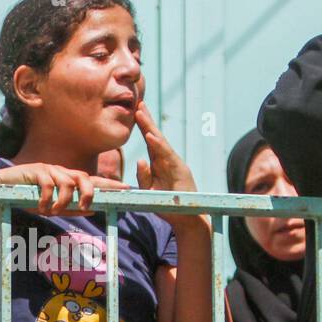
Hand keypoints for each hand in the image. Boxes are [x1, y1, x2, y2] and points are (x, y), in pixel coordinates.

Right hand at [0, 162, 128, 215]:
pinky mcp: (35, 170)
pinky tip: (41, 207)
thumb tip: (92, 210)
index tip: (126, 189)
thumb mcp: (51, 207)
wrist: (0, 188)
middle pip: (84, 177)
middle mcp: (61, 172)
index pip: (92, 181)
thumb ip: (70, 208)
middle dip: (89, 193)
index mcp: (67, 179)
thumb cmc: (26, 198)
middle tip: (84, 207)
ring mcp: (49, 170)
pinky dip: (48, 198)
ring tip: (54, 212)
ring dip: (64, 201)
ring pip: (68, 182)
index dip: (109, 184)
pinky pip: (49, 184)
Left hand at [134, 102, 202, 228]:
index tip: (134, 111)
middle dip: (146, 119)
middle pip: (155, 136)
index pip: (149, 141)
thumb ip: (144, 176)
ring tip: (140, 113)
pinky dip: (159, 146)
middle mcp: (168, 160)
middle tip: (138, 102)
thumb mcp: (149, 190)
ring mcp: (175, 164)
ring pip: (160, 143)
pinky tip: (150, 136)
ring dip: (150, 127)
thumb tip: (140, 160)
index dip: (142, 126)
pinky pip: (168, 156)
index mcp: (159, 163)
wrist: (187, 219)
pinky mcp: (180, 171)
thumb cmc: (167, 204)